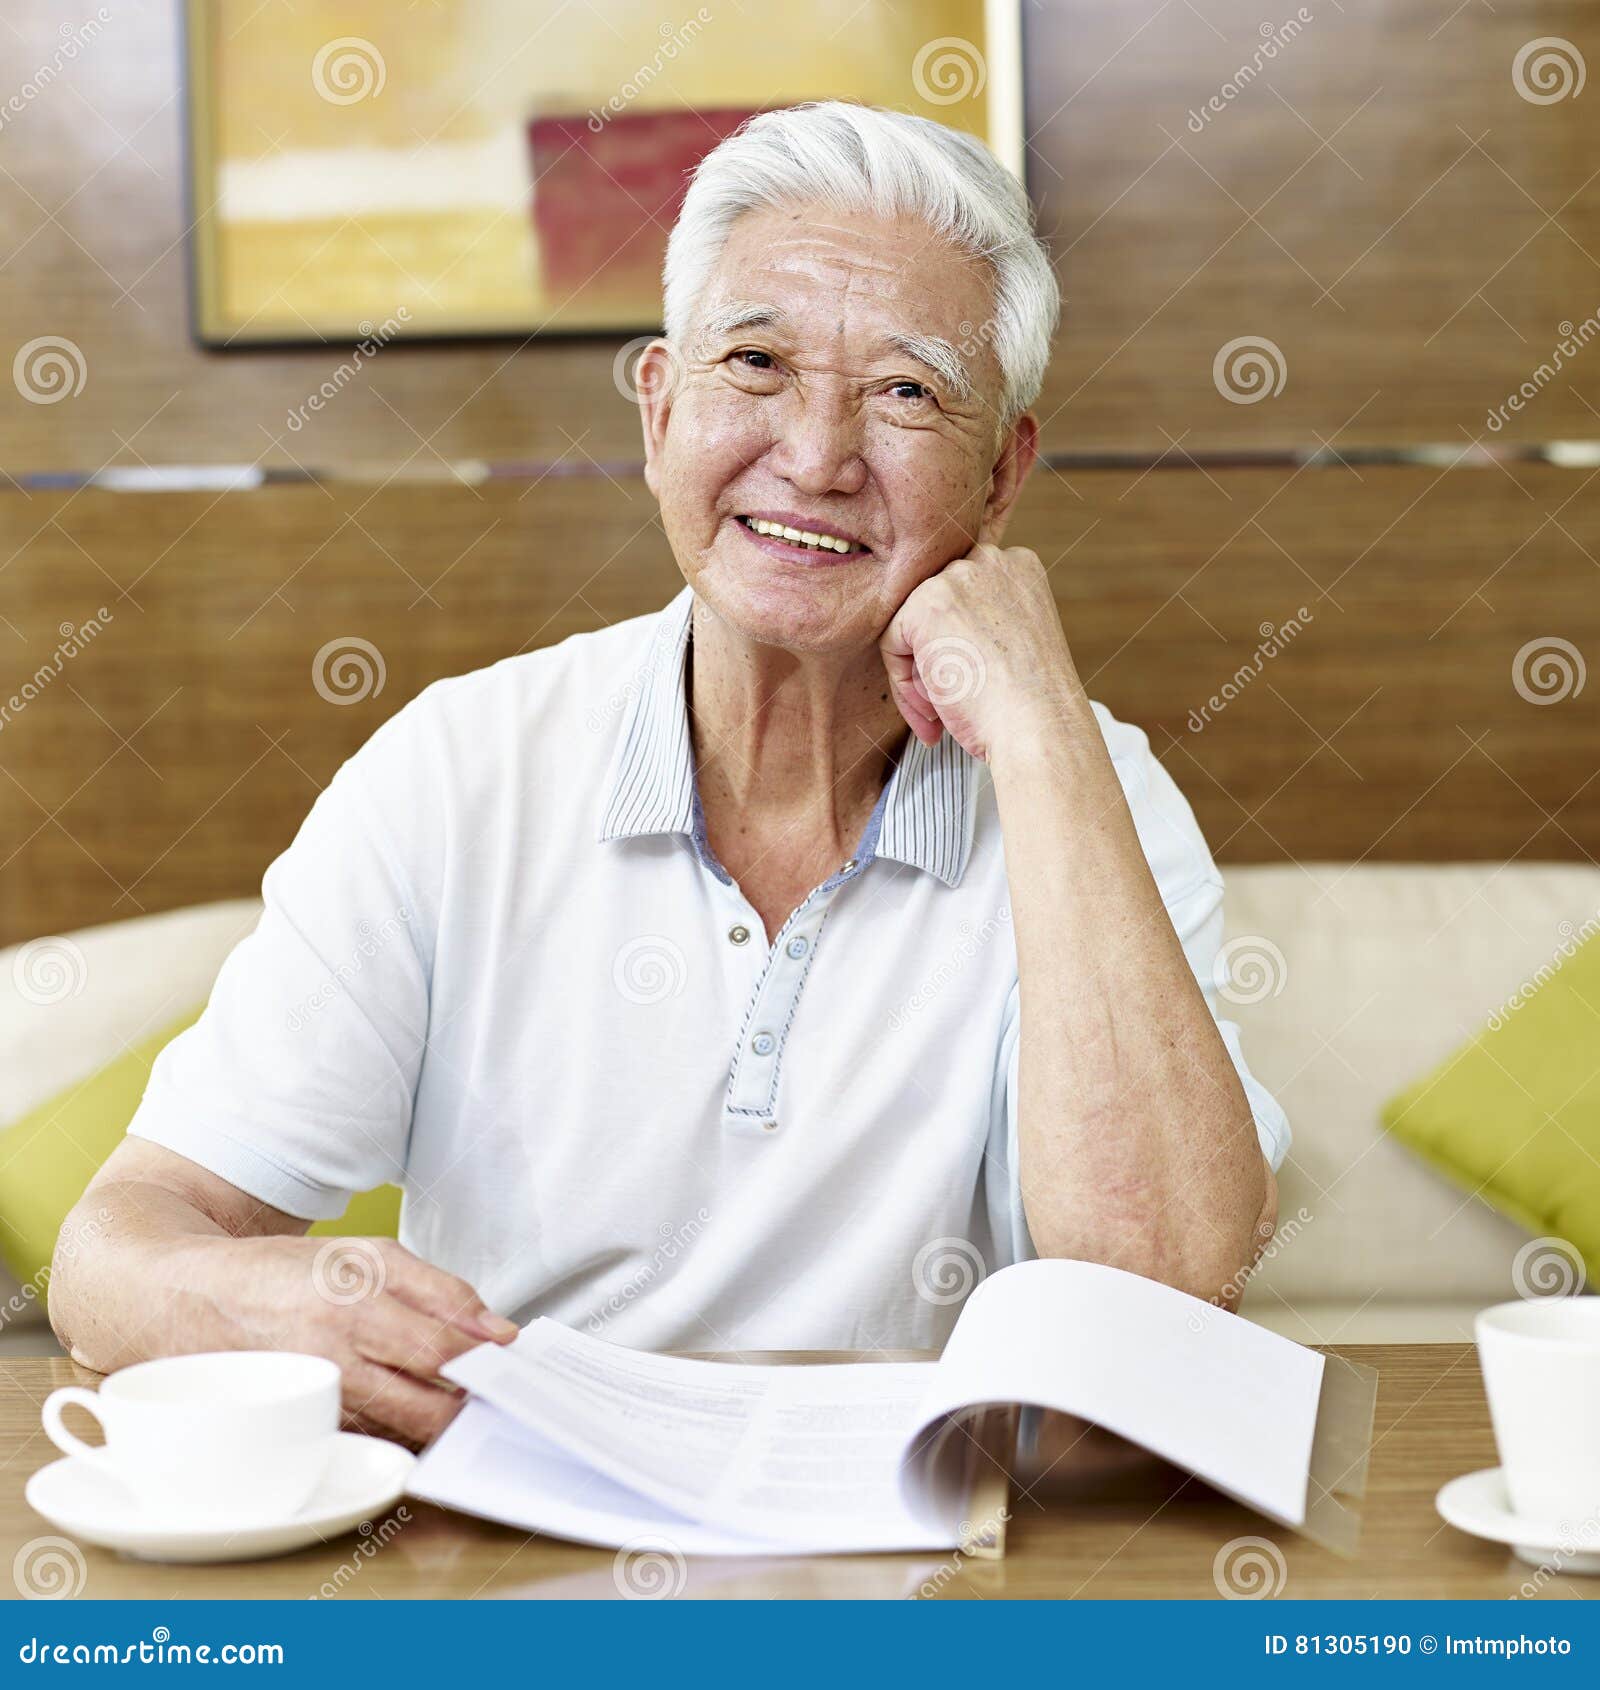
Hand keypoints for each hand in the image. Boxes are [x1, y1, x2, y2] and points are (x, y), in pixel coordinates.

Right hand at [188, 1233, 516, 1447]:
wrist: (192, 1300)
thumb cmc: (284, 1272)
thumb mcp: (367, 1253)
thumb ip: (440, 1289)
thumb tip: (496, 1330)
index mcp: (354, 1307)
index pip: (440, 1350)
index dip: (484, 1360)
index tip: (509, 1359)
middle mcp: (332, 1361)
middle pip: (426, 1408)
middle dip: (467, 1406)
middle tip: (491, 1392)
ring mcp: (313, 1404)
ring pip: (400, 1433)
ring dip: (436, 1422)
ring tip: (454, 1398)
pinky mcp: (299, 1430)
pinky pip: (366, 1441)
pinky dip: (396, 1431)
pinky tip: (409, 1409)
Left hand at [879, 544, 1078, 762]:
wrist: (1039, 726)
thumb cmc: (1032, 703)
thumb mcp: (1016, 642)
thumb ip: (980, 623)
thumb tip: (936, 636)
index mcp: (1020, 567)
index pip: (965, 598)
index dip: (960, 646)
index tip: (969, 686)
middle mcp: (990, 561)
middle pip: (937, 609)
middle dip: (937, 660)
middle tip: (950, 707)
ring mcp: (957, 578)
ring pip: (913, 627)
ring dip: (921, 676)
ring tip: (942, 715)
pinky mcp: (925, 605)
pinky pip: (893, 643)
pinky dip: (904, 685)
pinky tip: (934, 711)